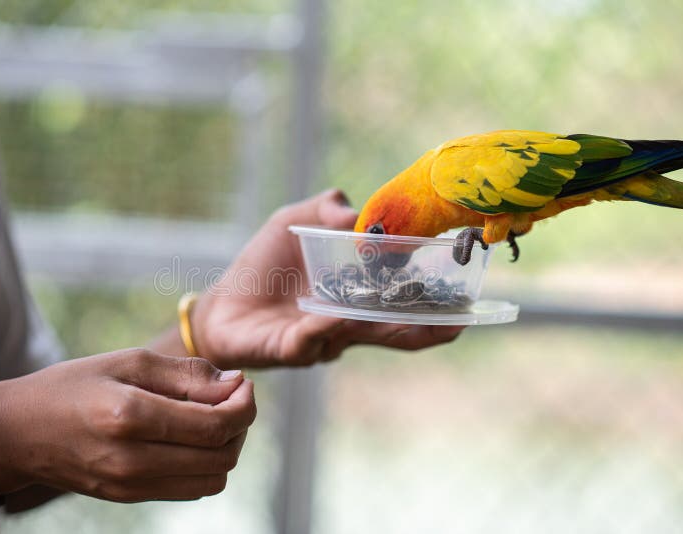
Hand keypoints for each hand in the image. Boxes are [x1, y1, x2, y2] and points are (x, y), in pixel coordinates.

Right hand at [0, 349, 255, 501]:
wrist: (16, 432)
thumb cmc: (72, 385)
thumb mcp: (127, 361)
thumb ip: (187, 374)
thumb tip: (236, 384)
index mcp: (130, 417)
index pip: (215, 425)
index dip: (244, 406)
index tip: (244, 385)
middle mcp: (132, 460)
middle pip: (222, 456)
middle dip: (240, 426)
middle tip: (232, 398)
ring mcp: (131, 485)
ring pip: (213, 479)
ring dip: (226, 448)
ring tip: (213, 416)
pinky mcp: (130, 497)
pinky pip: (191, 489)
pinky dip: (205, 464)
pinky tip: (191, 437)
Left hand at [192, 189, 464, 367]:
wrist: (221, 304)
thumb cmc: (262, 265)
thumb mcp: (293, 222)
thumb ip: (325, 208)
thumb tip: (355, 211)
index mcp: (353, 295)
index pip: (400, 300)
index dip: (430, 300)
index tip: (461, 292)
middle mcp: (344, 323)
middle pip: (392, 330)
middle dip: (426, 328)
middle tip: (458, 323)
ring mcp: (318, 340)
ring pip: (356, 338)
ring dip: (385, 329)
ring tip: (420, 326)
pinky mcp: (285, 350)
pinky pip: (306, 343)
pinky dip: (321, 331)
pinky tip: (332, 318)